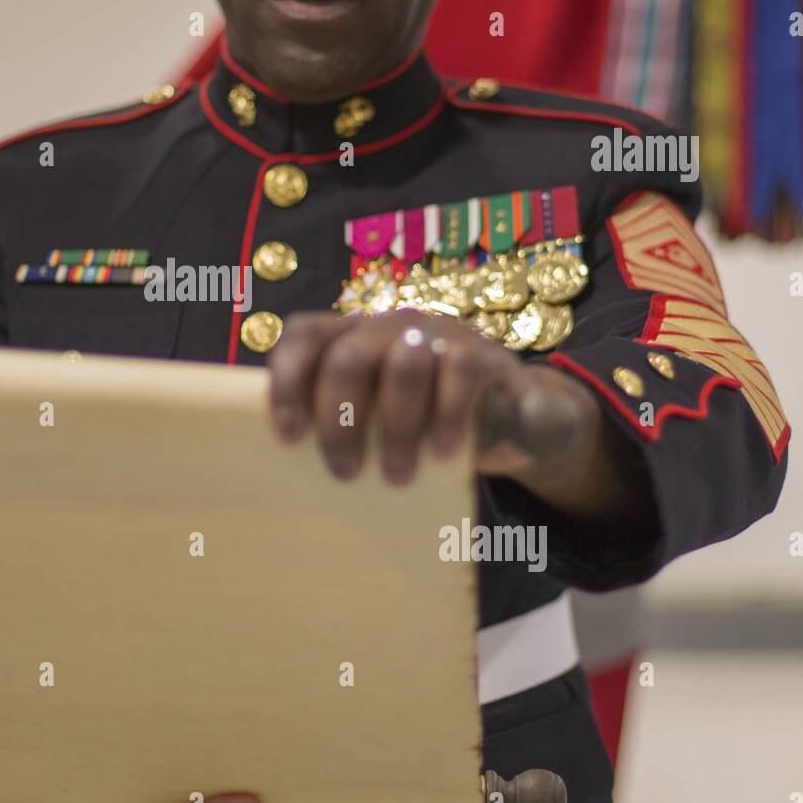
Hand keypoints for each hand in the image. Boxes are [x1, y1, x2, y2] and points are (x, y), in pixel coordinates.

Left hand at [267, 309, 637, 520]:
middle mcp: (391, 326)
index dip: (288, 379)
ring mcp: (439, 333)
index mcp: (355, 336)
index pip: (305, 334)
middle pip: (348, 356)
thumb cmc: (428, 426)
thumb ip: (345, 426)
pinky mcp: (485, 353)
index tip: (288, 434)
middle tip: (344, 472)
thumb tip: (287, 475)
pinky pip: (460, 371)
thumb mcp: (380, 424)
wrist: (516, 421)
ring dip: (396, 426)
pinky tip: (442, 451)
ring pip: (404, 362)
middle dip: (341, 419)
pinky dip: (448, 416)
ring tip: (397, 476)